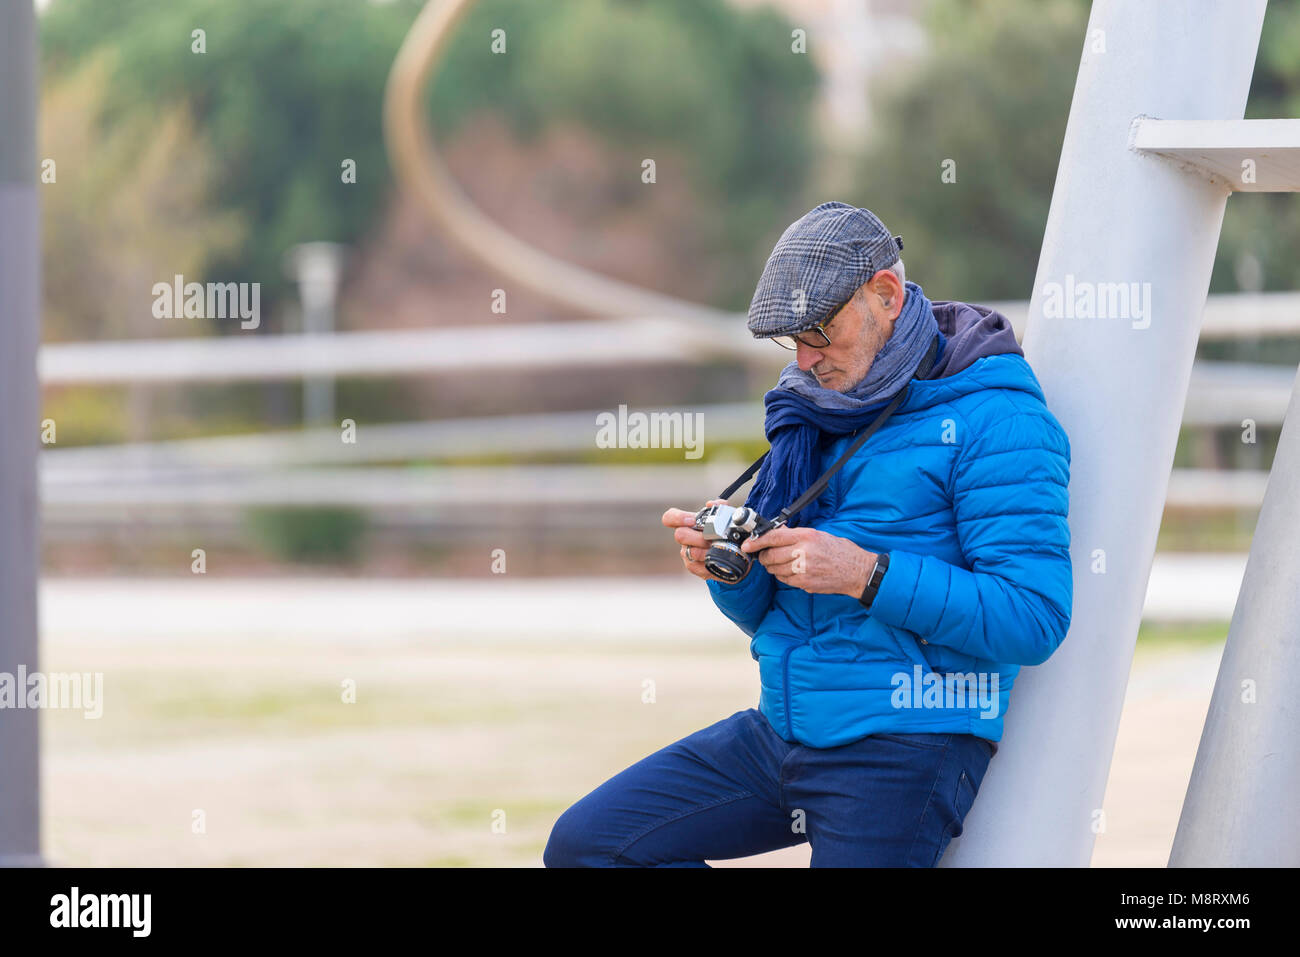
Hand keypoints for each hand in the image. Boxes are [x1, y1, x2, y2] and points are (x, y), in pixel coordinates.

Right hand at [661, 500, 740, 582]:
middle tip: (712, 538)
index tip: (692, 521)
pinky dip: (711, 563)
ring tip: (719, 549)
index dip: (677, 518)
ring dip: (706, 550)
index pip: (670, 517)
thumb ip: (721, 506)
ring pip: (691, 552)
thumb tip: (712, 504)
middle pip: (680, 535)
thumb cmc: (724, 532)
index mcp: (688, 523)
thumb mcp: (726, 516)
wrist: (733, 552)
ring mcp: (687, 553)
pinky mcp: (694, 567)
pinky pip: (698, 567)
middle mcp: (684, 538)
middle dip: (698, 537)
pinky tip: (719, 559)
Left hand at [741, 525, 875, 596]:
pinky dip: (784, 576)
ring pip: (775, 570)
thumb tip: (778, 532)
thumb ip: (797, 535)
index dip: (757, 542)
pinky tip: (793, 572)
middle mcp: (803, 552)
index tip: (747, 545)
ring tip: (783, 563)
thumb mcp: (819, 535)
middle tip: (766, 555)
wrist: (858, 571)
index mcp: (807, 536)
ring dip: (774, 567)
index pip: (774, 537)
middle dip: (764, 557)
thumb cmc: (841, 551)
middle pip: (771, 555)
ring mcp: (803, 570)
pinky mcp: (805, 584)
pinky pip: (785, 580)